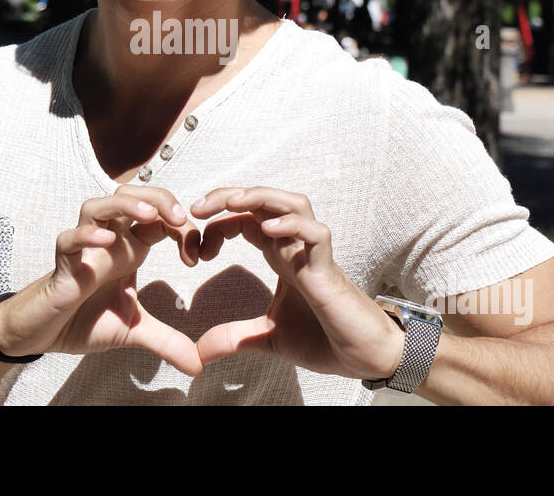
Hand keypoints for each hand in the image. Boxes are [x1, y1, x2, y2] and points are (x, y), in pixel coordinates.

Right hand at [0, 185, 204, 375]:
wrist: (44, 334)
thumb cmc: (85, 320)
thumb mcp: (135, 330)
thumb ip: (168, 341)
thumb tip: (198, 364)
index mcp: (129, 249)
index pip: (159, 218)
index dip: (183, 226)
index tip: (199, 255)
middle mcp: (108, 243)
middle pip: (131, 197)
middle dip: (158, 198)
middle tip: (180, 217)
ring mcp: (84, 251)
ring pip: (98, 207)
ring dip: (125, 205)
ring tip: (149, 215)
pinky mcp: (62, 267)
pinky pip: (68, 240)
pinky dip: (86, 236)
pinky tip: (106, 241)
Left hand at [190, 187, 404, 380]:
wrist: (360, 357)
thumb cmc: (323, 338)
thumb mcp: (266, 337)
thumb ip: (234, 338)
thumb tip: (199, 353)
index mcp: (280, 255)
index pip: (246, 219)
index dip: (218, 221)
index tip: (194, 245)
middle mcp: (295, 246)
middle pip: (264, 201)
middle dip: (230, 196)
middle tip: (196, 208)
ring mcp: (313, 254)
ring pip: (293, 204)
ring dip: (261, 197)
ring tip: (233, 201)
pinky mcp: (329, 269)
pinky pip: (317, 234)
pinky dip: (294, 225)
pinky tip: (268, 231)